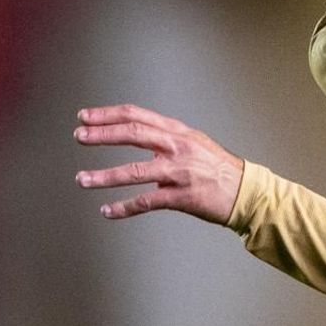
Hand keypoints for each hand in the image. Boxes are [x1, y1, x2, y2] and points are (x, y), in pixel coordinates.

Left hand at [74, 104, 244, 223]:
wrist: (246, 192)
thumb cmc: (218, 169)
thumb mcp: (193, 143)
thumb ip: (165, 139)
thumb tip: (139, 139)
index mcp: (177, 132)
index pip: (136, 116)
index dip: (108, 115)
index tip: (85, 117)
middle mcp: (177, 148)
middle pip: (133, 134)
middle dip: (102, 135)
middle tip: (79, 137)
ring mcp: (179, 173)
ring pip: (134, 172)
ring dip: (105, 176)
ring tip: (82, 179)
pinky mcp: (181, 197)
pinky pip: (146, 202)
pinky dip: (124, 207)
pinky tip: (107, 210)